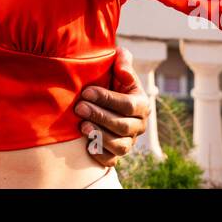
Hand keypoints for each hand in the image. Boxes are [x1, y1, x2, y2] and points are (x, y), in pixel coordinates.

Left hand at [74, 47, 151, 166]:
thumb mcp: (117, 66)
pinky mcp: (116, 154)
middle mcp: (138, 125)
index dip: (107, 99)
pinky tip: (86, 145)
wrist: (97, 99)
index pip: (128, 105)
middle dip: (100, 116)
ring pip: (120, 146)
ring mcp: (128, 142)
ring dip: (100, 137)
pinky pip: (111, 161)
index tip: (86, 92)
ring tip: (82, 126)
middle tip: (79, 108)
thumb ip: (123, 60)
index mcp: (141, 103)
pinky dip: (99, 155)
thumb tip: (123, 71)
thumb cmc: (108, 79)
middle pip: (123, 126)